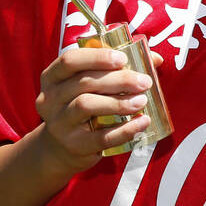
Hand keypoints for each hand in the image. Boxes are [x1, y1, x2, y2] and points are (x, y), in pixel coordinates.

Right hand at [36, 45, 163, 171]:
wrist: (61, 148)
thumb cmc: (83, 106)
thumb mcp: (91, 85)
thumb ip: (119, 68)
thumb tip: (155, 58)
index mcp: (53, 77)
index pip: (69, 60)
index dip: (97, 57)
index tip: (123, 59)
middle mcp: (50, 99)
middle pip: (83, 82)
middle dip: (118, 80)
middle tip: (144, 81)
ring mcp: (59, 123)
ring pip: (86, 105)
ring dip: (118, 102)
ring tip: (142, 101)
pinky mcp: (74, 145)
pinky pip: (101, 137)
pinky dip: (125, 129)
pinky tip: (142, 122)